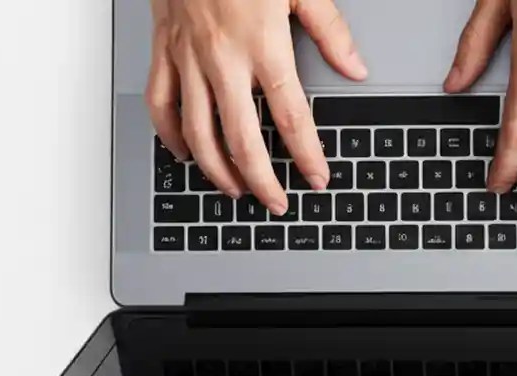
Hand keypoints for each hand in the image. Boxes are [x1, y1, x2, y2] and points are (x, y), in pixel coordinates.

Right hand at [145, 0, 368, 211]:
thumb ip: (330, 31)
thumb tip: (356, 69)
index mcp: (262, 44)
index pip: (290, 115)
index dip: (305, 153)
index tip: (317, 177)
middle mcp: (221, 58)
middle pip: (241, 138)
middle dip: (261, 179)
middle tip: (277, 202)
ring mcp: (187, 57)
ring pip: (197, 131)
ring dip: (218, 169)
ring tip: (236, 190)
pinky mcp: (162, 50)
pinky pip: (161, 103)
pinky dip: (171, 135)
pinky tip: (186, 153)